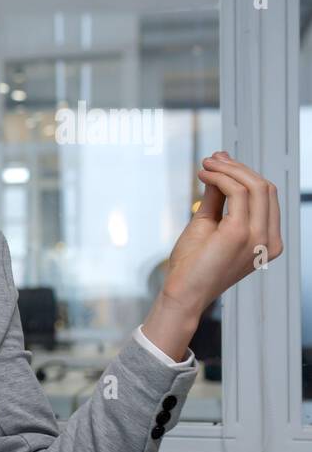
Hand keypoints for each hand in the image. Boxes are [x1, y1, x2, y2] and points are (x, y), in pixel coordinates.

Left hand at [161, 151, 282, 314]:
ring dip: (228, 169)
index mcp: (267, 240)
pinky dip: (220, 178)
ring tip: (205, 165)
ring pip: (255, 186)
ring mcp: (257, 237)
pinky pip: (237, 192)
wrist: (182, 292)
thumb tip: (219, 170)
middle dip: (237, 167)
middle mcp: (268, 239)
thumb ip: (218, 199)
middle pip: (265, 187)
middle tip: (211, 159)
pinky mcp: (240, 233)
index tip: (221, 162)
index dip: (245, 174)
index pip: (266, 196)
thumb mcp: (209, 224)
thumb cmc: (193, 265)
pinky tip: (204, 176)